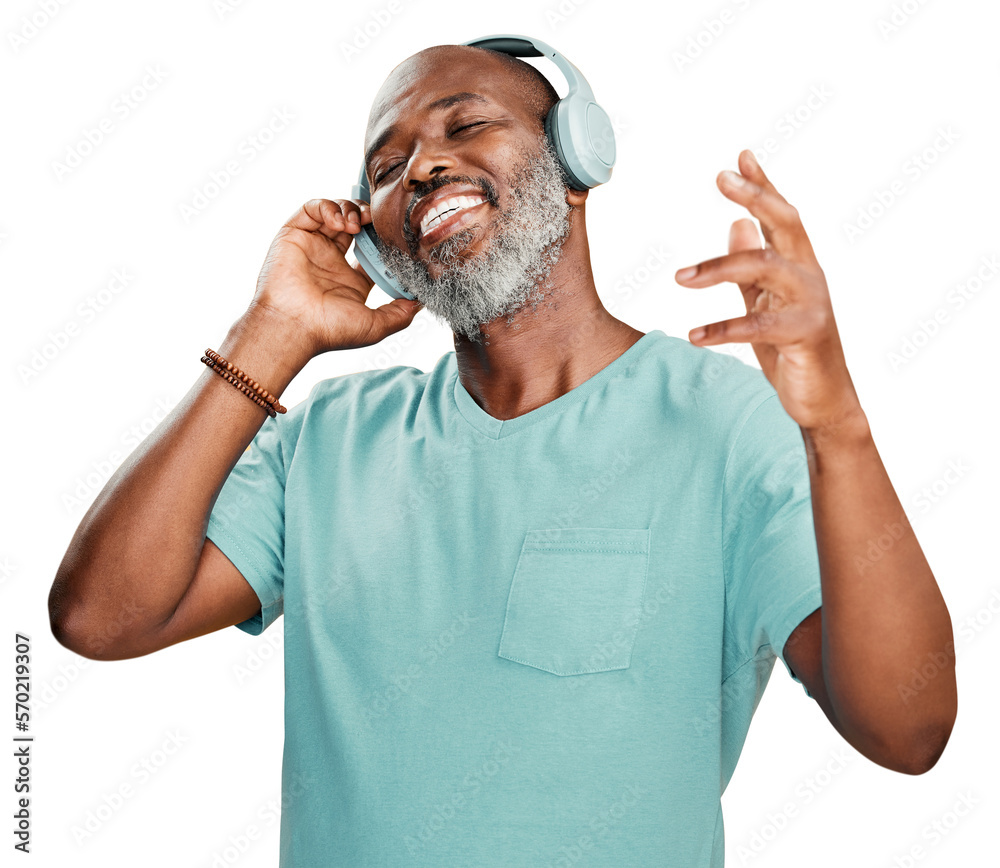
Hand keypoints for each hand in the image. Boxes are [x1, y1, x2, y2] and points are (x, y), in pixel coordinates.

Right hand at [250, 198, 422, 355]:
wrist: (292, 327)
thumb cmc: (328, 331)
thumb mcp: (374, 326)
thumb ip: (400, 314)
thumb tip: (422, 302)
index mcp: (350, 279)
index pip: (372, 248)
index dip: (385, 238)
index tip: (397, 236)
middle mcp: (331, 260)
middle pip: (355, 224)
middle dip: (369, 217)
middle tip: (378, 220)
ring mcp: (312, 245)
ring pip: (336, 211)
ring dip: (351, 209)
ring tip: (359, 223)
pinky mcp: (293, 234)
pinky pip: (312, 208)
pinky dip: (328, 207)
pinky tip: (340, 223)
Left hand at [674, 150, 864, 435]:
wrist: (824, 399)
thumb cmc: (794, 348)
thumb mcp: (765, 300)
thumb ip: (750, 264)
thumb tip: (736, 224)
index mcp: (798, 264)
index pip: (781, 215)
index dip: (763, 184)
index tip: (740, 156)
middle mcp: (809, 275)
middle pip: (785, 222)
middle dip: (755, 196)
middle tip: (721, 177)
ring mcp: (810, 303)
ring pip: (766, 267)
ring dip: (718, 267)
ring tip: (679, 277)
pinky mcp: (804, 335)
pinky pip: (759, 326)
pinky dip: (722, 329)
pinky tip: (693, 336)